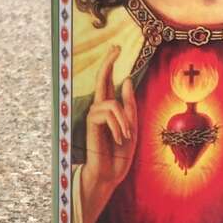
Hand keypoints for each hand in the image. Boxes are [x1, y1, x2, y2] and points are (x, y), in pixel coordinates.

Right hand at [79, 45, 137, 222]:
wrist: (110, 174)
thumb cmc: (120, 154)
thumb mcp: (132, 127)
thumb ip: (129, 105)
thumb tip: (127, 81)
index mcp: (109, 109)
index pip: (107, 82)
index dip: (110, 64)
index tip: (115, 48)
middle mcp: (99, 109)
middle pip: (100, 79)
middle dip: (108, 62)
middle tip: (115, 47)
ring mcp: (94, 116)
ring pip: (112, 104)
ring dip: (124, 121)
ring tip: (125, 137)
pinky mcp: (91, 124)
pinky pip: (108, 115)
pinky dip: (118, 126)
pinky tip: (118, 139)